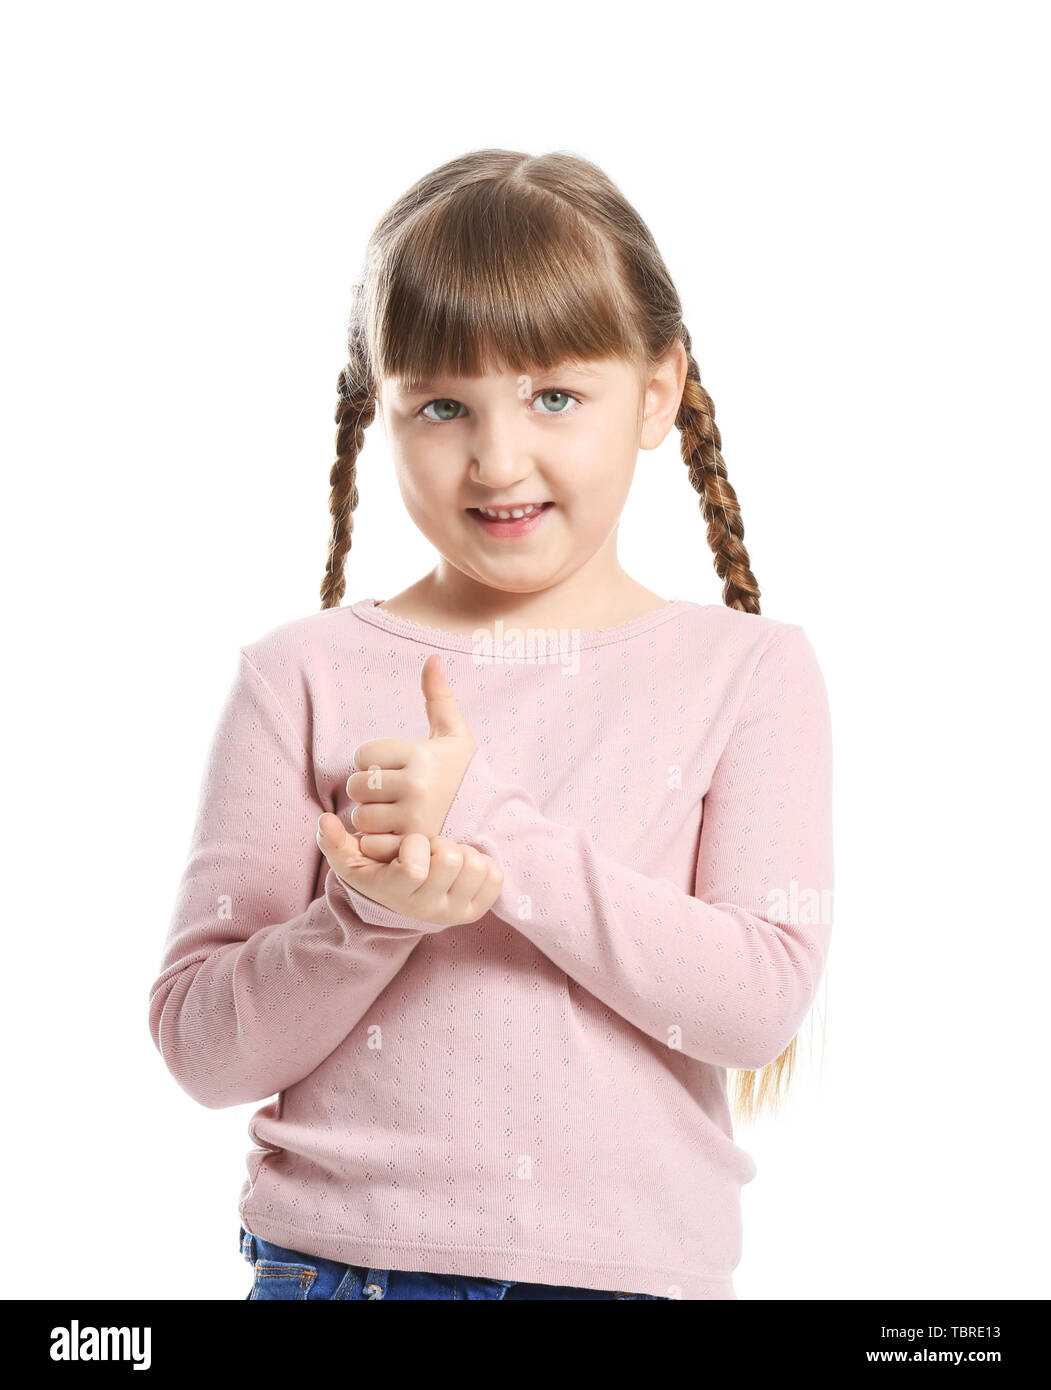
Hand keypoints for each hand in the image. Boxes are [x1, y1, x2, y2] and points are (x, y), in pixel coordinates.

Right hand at [317, 812, 502, 928]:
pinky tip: (462, 868)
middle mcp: (429, 909)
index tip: (409, 845)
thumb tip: (325, 820)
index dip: (415, 844)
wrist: (403, 904)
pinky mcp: (478, 910)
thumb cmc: (380, 874)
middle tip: (430, 850)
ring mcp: (456, 912)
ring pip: (475, 865)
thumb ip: (334, 842)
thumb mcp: (353, 861)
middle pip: (451, 859)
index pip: (415, 866)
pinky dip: (482, 865)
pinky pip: (494, 876)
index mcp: (399, 894)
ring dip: (462, 853)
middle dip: (440, 844)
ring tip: (444, 859)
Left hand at [346, 653, 476, 863]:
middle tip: (394, 793)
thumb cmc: (463, 773)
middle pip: (357, 785)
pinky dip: (378, 840)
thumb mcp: (454, 733)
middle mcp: (416, 785)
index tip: (397, 768)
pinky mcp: (410, 845)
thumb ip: (438, 696)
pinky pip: (371, 841)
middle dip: (370, 790)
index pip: (363, 754)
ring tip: (396, 813)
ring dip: (372, 816)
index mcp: (421, 754)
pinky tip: (397, 833)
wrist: (489, 819)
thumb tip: (432, 657)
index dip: (375, 761)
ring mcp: (413, 818)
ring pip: (361, 815)